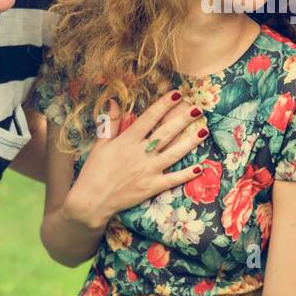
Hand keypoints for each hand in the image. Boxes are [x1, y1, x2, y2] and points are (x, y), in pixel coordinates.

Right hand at [64, 89, 209, 228]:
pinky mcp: (152, 187)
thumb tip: (113, 101)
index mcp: (127, 141)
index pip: (149, 118)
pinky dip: (186, 174)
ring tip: (204, 131)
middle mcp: (140, 154)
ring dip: (190, 142)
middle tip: (197, 108)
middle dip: (183, 120)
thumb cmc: (94, 171)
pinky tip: (199, 168)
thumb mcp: (100, 144)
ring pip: (174, 154)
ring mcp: (148, 171)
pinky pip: (173, 180)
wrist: (92, 201)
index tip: (176, 94)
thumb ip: (111, 123)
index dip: (163, 105)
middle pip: (166, 133)